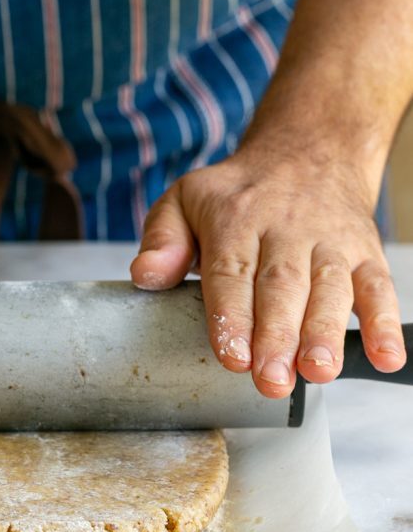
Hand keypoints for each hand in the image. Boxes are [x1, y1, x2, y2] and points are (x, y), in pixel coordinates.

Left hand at [130, 144, 406, 397]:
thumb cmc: (239, 191)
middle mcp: (285, 230)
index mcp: (235, 219)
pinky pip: (379, 286)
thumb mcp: (186, 199)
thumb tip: (144, 276)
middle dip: (277, 336)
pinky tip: (387, 357)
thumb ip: (162, 239)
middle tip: (271, 380)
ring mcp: (330, 241)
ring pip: (330, 288)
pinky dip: (385, 323)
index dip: (232, 317)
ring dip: (326, 333)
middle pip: (281, 287)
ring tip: (318, 371)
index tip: (232, 356)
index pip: (231, 272)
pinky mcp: (366, 252)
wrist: (310, 150)